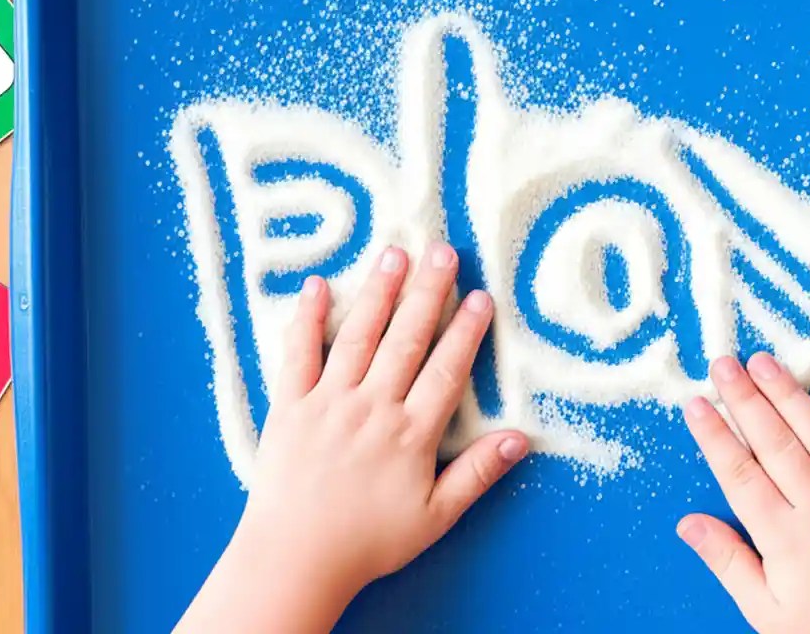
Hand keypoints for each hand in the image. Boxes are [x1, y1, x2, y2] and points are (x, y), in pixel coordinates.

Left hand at [177, 243, 527, 633]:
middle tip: (443, 251)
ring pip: (359, 336)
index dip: (465, 331)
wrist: (295, 558)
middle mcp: (373, 408)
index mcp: (411, 434)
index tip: (480, 296)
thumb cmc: (368, 543)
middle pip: (407, 340)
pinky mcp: (290, 406)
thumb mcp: (435, 517)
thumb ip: (476, 474)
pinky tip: (317, 286)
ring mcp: (329, 403)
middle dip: (428, 292)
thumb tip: (519, 439)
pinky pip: (298, 354)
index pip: (446, 370)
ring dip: (379, 293)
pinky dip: (306, 318)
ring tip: (395, 254)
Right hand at [678, 354, 809, 633]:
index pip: (739, 473)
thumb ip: (730, 563)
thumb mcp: (769, 614)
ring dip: (789, 393)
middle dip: (744, 399)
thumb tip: (689, 524)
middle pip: (774, 442)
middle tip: (723, 364)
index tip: (695, 404)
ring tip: (765, 361)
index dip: (714, 436)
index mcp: (784, 537)